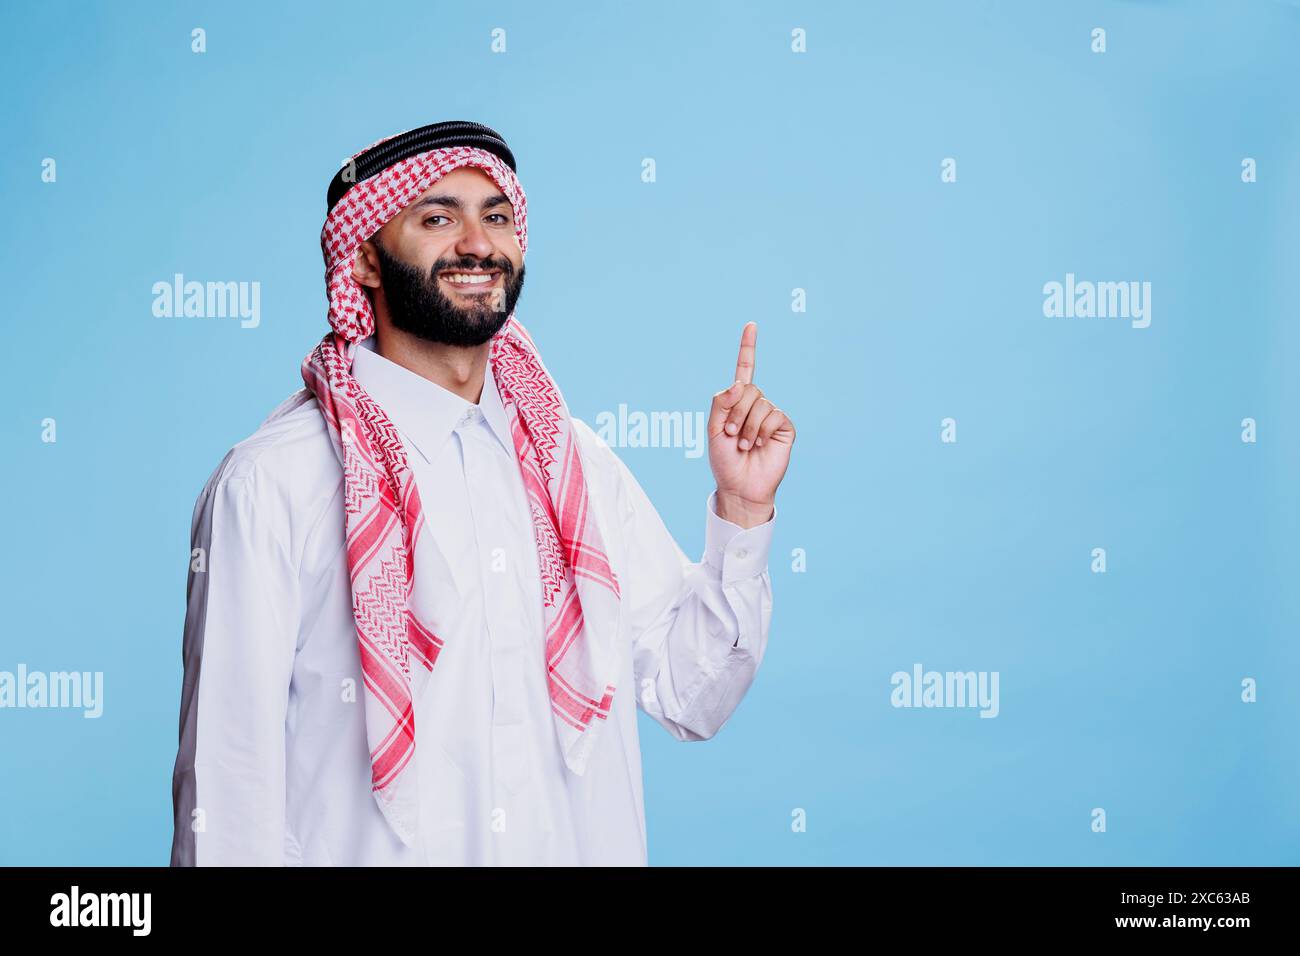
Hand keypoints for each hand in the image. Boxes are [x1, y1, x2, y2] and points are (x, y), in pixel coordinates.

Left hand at [708, 322, 794, 527]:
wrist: (740, 486)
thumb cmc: (724, 460)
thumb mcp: (712, 430)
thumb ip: (720, 403)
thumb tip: (741, 383)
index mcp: (737, 401)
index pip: (745, 370)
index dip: (748, 348)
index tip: (751, 325)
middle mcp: (756, 404)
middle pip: (748, 389)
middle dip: (735, 413)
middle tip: (731, 435)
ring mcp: (771, 415)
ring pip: (760, 403)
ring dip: (747, 426)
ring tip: (744, 445)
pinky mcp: (785, 427)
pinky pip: (773, 416)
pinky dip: (762, 431)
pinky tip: (759, 445)